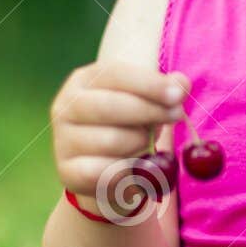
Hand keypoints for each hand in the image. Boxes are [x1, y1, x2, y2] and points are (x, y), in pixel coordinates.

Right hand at [51, 61, 189, 210]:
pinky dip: (126, 171)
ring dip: (139, 145)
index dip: (148, 83)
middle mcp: (66, 107)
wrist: (108, 173)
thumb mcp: (148, 104)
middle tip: (176, 116)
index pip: (114, 73)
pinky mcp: (67, 172)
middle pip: (110, 105)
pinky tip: (134, 168)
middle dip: (149, 111)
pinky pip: (103, 172)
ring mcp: (63, 140)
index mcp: (84, 81)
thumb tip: (181, 82)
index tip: (178, 95)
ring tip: (145, 146)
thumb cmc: (129, 127)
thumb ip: (166, 92)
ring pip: (111, 141)